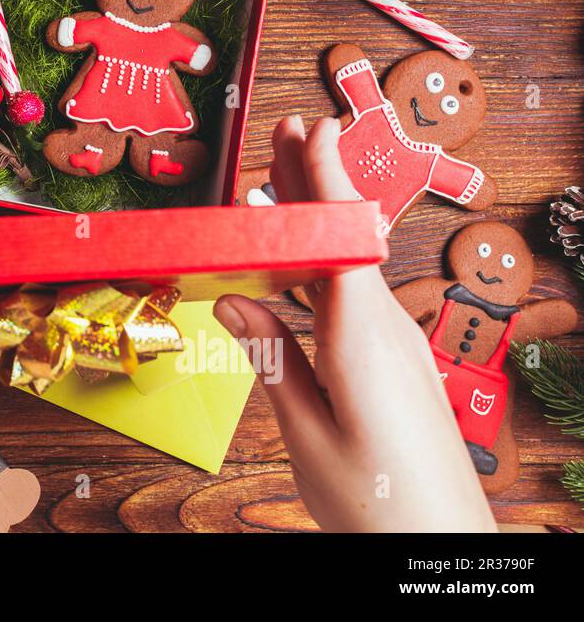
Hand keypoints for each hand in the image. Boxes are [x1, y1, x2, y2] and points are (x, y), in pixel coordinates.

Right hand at [214, 116, 495, 531]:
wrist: (442, 548)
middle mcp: (385, 330)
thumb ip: (272, 356)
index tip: (309, 126)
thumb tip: (233, 298)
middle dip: (315, 181)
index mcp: (361, 338)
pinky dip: (320, 268)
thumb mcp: (306, 431)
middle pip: (344, 238)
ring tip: (279, 187)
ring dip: (312, 225)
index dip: (324, 176)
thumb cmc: (376, 499)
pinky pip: (352, 299)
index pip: (338, 236)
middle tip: (286, 131)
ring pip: (347, 267)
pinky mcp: (393, 365)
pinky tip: (295, 268)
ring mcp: (394, 347)